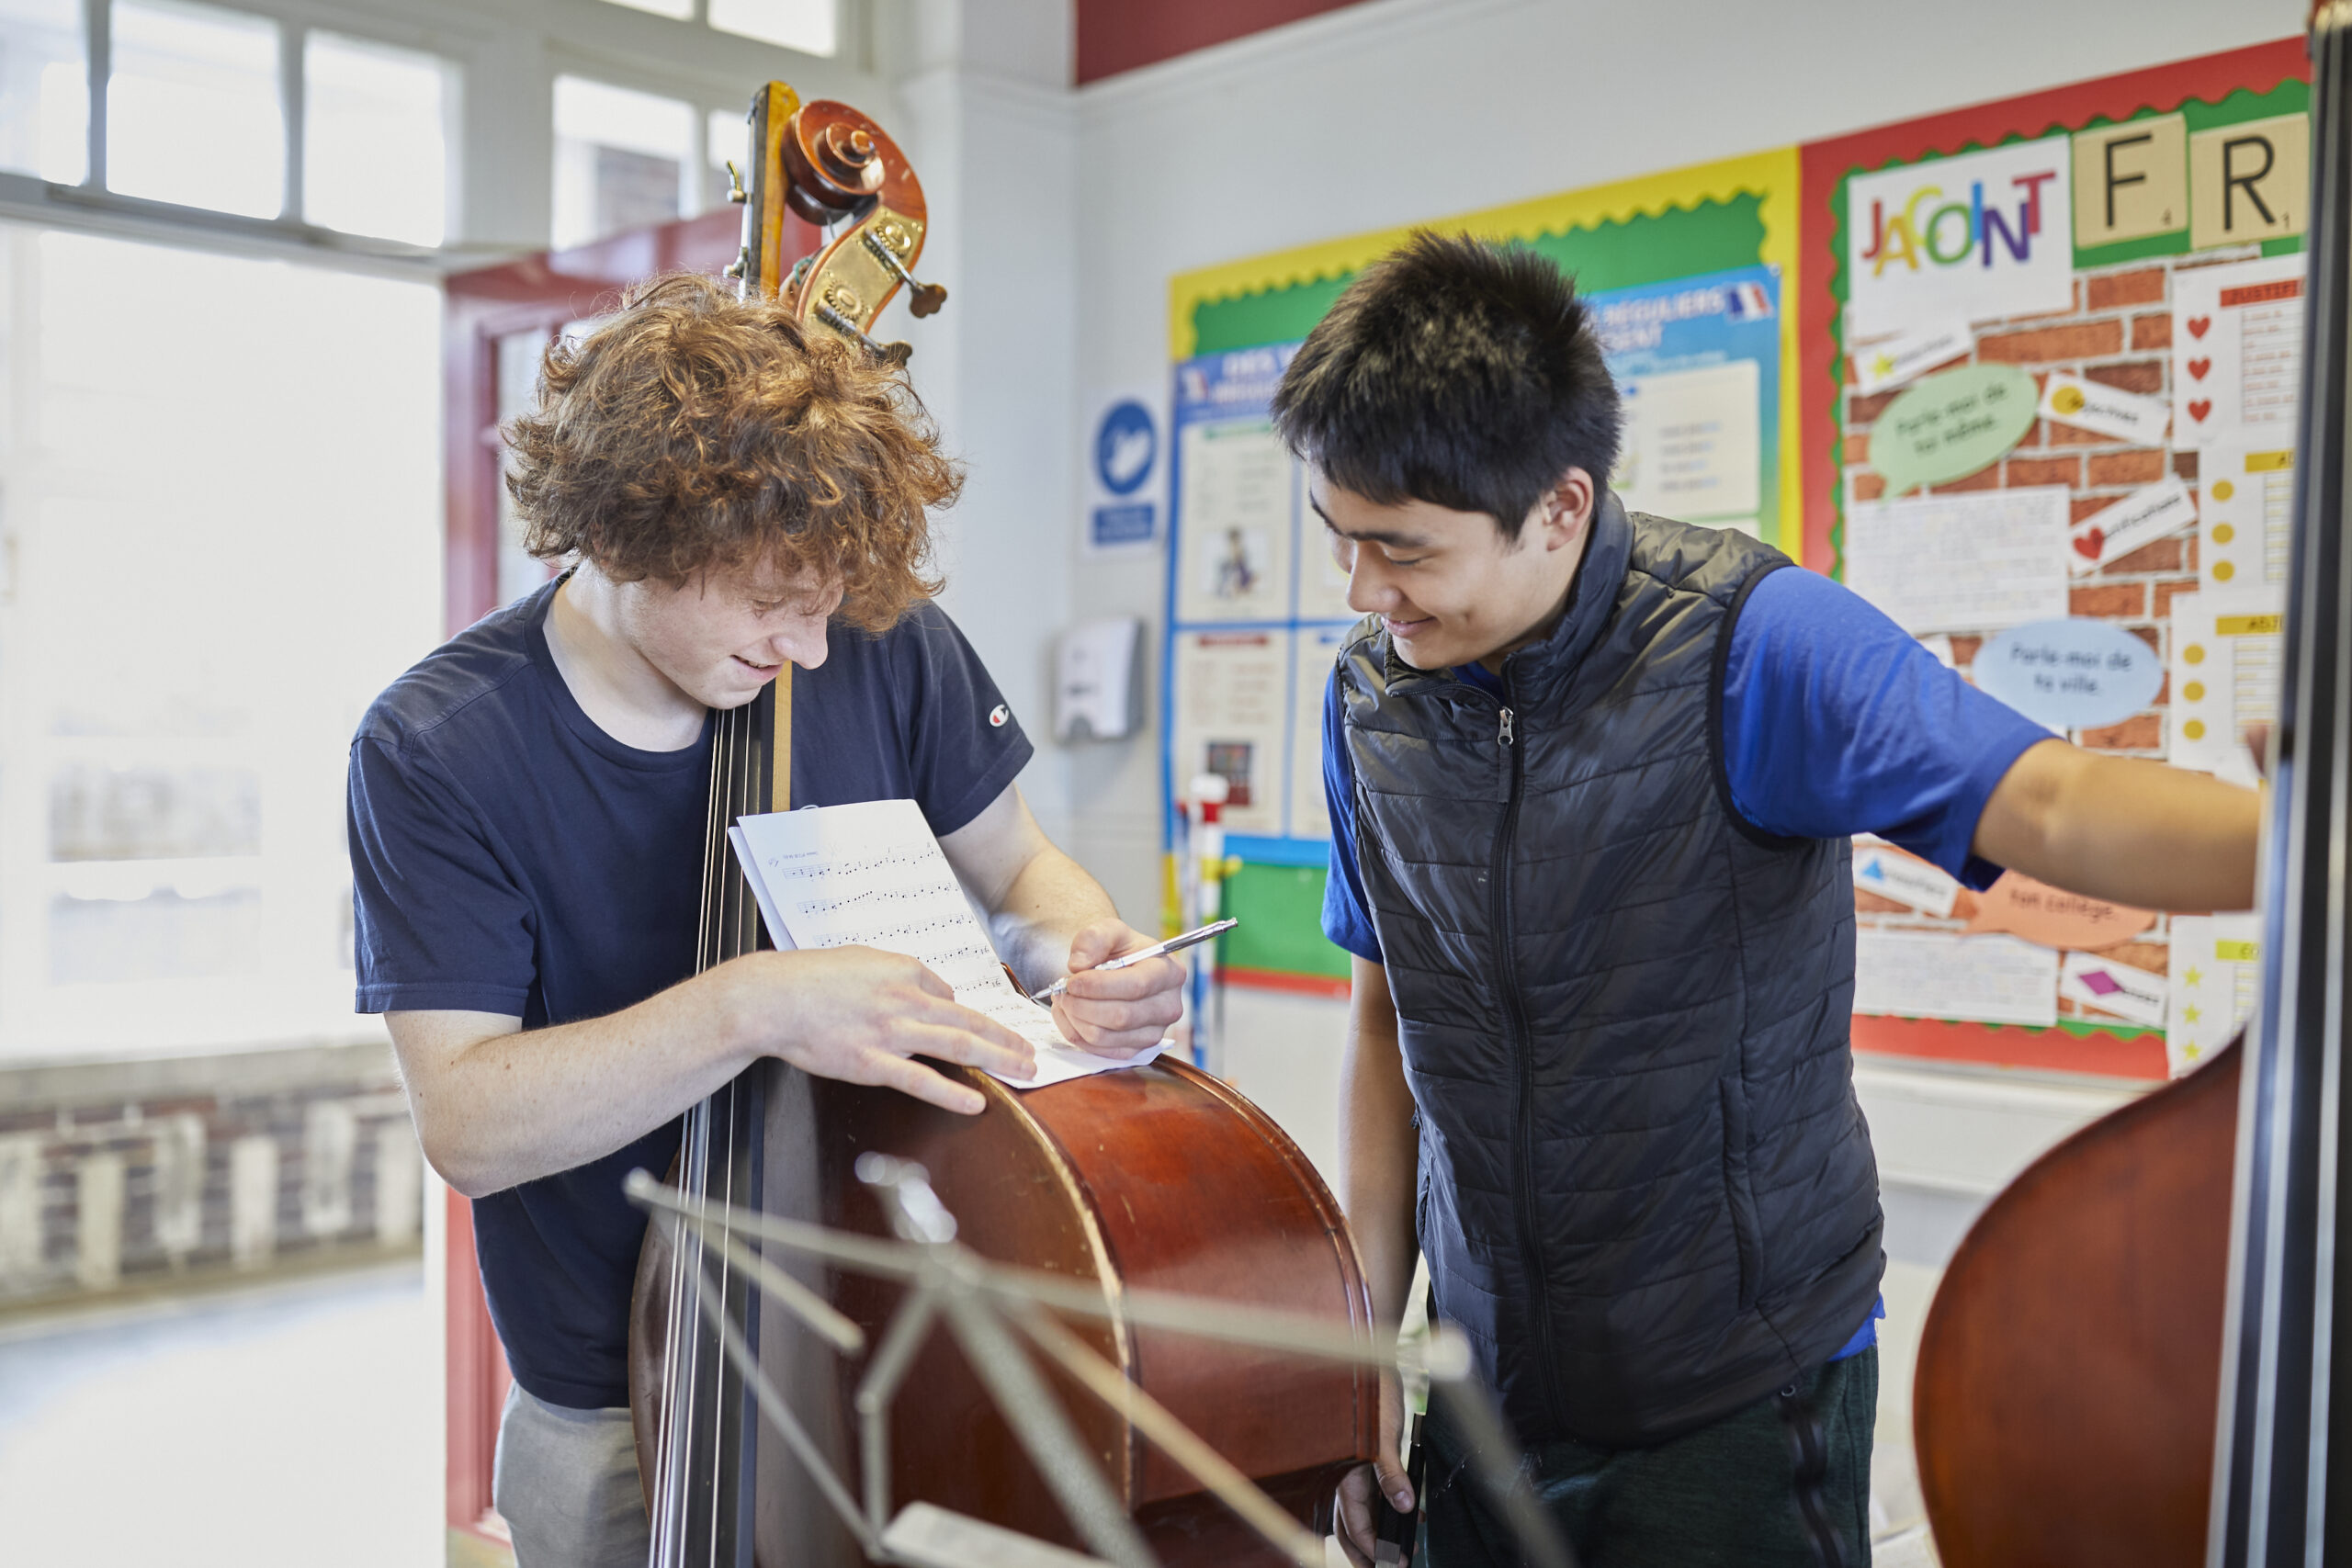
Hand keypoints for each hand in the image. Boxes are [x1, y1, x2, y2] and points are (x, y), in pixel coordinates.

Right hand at [706, 947, 1034, 1114]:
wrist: (772, 998)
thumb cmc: (811, 977)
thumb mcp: (864, 958)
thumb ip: (902, 971)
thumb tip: (935, 991)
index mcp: (905, 972)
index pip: (950, 997)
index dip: (969, 1017)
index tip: (987, 1032)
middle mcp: (905, 1000)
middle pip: (969, 1022)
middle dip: (1007, 1039)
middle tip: (1032, 1053)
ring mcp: (890, 1033)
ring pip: (957, 1046)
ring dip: (997, 1060)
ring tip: (1023, 1072)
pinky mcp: (871, 1063)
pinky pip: (920, 1080)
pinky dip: (952, 1092)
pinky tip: (976, 1102)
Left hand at [1049, 921, 1185, 1057]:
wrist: (1118, 970)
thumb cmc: (1118, 951)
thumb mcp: (1107, 930)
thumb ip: (1093, 938)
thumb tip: (1079, 964)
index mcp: (1169, 972)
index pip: (1136, 986)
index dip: (1099, 986)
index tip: (1072, 981)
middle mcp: (1168, 1006)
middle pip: (1121, 1016)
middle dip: (1082, 1005)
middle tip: (1063, 991)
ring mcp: (1154, 1033)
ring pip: (1105, 1037)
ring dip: (1075, 1019)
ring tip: (1064, 1000)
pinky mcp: (1136, 1050)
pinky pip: (1099, 1051)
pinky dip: (1076, 1034)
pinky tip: (1070, 1015)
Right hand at [1334, 1369, 1411, 1567]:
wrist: (1371, 1364)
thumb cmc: (1373, 1397)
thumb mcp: (1383, 1437)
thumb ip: (1390, 1473)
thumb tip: (1404, 1507)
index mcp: (1344, 1478)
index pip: (1356, 1527)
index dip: (1375, 1550)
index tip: (1394, 1564)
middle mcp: (1346, 1480)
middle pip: (1350, 1530)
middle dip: (1367, 1553)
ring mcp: (1355, 1472)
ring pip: (1361, 1515)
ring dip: (1379, 1535)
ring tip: (1401, 1549)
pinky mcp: (1367, 1462)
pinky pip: (1373, 1496)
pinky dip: (1388, 1511)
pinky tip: (1411, 1514)